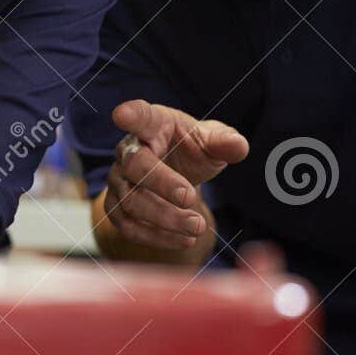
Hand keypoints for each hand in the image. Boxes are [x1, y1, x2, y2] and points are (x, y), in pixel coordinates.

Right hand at [100, 100, 248, 249]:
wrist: (175, 173)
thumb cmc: (191, 150)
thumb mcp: (211, 142)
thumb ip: (225, 142)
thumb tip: (239, 147)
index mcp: (152, 126)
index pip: (140, 117)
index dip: (131, 115)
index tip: (121, 114)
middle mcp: (128, 151)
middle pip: (135, 165)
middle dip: (162, 183)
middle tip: (191, 198)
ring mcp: (118, 180)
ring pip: (130, 201)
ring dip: (164, 217)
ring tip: (196, 227)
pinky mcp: (116, 206)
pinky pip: (128, 226)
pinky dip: (157, 237)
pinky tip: (184, 240)